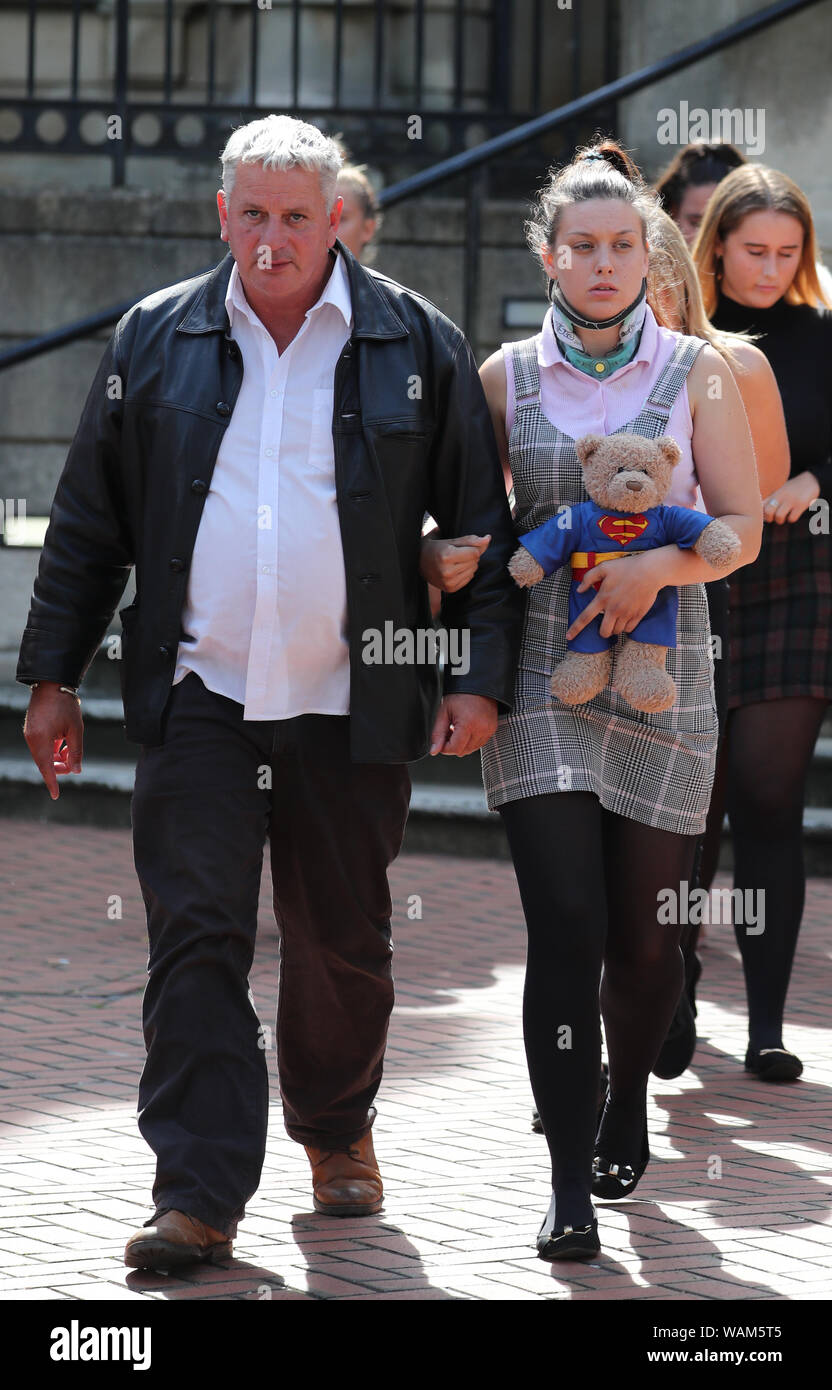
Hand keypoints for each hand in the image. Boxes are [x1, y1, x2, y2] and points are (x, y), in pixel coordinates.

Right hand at [23, 683, 83, 799]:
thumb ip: (76, 752)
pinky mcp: (32, 730)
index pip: (46, 767)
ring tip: (70, 749)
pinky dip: (52, 749)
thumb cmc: (66, 705)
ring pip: (43, 755)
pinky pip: (41, 746)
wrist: (52, 684)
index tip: (56, 795)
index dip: (52, 782)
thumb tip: (76, 771)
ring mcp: (30, 734)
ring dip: (57, 758)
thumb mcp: (76, 729)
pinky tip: (63, 744)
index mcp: (41, 740)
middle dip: (59, 767)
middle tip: (74, 764)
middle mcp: (31, 739)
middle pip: (44, 763)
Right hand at [419, 534, 490, 591]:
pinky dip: (465, 573)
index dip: (470, 548)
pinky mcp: (450, 589)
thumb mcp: (451, 540)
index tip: (459, 547)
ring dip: (468, 565)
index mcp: (446, 556)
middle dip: (469, 556)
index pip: (474, 553)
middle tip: (455, 554)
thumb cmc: (434, 548)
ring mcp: (448, 582)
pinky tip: (454, 570)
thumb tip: (488, 539)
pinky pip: (469, 579)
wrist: (418, 563)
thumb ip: (471, 540)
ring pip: (473, 570)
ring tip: (454, 562)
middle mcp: (447, 571)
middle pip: (475, 562)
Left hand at [429, 693, 497, 756]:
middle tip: (449, 731)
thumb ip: (438, 733)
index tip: (441, 740)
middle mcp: (481, 729)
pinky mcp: (492, 729)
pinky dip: (471, 740)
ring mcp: (489, 730)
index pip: (455, 749)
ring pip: (472, 749)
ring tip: (458, 728)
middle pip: (464, 751)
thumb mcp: (444, 712)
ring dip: (463, 743)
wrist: (477, 684)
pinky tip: (466, 729)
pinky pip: (480, 743)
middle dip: (453, 745)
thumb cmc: (460, 695)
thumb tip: (434, 750)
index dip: (445, 748)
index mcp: (468, 724)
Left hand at [566, 554, 660, 643]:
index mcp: (602, 598)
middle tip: (605, 624)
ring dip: (615, 628)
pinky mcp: (638, 615)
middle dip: (602, 631)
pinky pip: (629, 629)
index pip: (585, 618)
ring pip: (617, 631)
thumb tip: (579, 590)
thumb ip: (589, 578)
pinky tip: (626, 618)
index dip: (575, 629)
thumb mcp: (604, 567)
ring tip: (618, 617)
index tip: (568, 637)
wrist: (650, 571)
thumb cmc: (626, 567)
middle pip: (604, 632)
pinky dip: (626, 627)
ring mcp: (627, 613)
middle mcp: (613, 609)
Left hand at [762, 472, 820, 523]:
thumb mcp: (780, 491)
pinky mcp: (801, 504)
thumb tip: (760, 512)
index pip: (761, 505)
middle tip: (774, 517)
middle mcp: (781, 496)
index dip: (761, 513)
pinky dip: (791, 519)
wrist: (812, 479)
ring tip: (785, 516)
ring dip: (781, 520)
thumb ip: (770, 499)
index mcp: (774, 493)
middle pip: (767, 511)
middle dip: (769, 518)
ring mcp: (791, 500)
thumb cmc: (793, 489)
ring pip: (779, 517)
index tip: (766, 514)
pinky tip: (794, 514)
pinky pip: (792, 518)